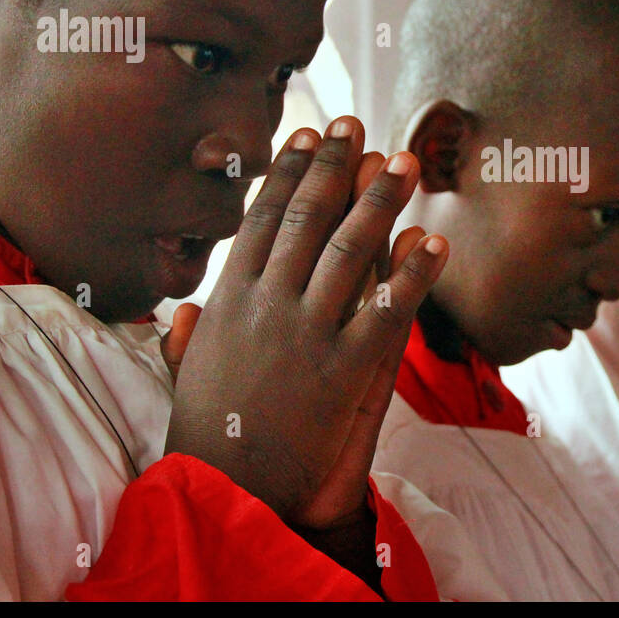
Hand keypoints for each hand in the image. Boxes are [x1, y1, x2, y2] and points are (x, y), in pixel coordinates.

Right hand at [164, 118, 448, 526]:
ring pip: (350, 251)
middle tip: (358, 124)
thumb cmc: (209, 438)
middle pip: (307, 219)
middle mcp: (267, 305)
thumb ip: (189, 339)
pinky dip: (413, 275)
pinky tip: (433, 242)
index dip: (289, 173)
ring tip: (405, 162)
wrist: (229, 493)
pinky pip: (387, 311)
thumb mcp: (188, 379)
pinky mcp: (347, 369)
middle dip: (336, 167)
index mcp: (227, 299)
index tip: (308, 135)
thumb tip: (185, 309)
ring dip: (382, 202)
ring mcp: (308, 334)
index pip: (261, 219)